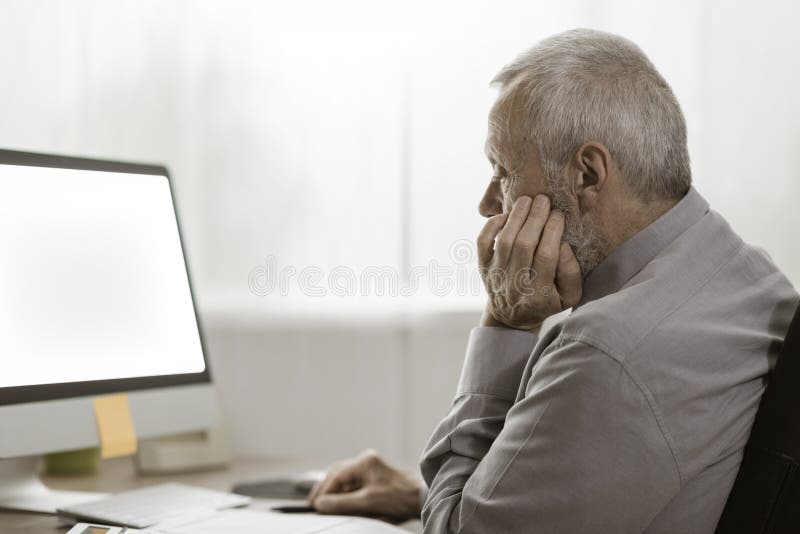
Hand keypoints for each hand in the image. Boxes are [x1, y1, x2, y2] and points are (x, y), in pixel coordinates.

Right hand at [308, 449, 421, 519]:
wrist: (422, 498)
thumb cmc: (399, 497)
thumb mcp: (367, 502)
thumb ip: (341, 503)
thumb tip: (320, 504)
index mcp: (364, 462)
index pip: (336, 475)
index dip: (324, 491)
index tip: (315, 505)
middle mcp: (366, 462)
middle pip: (338, 474)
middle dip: (326, 489)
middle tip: (314, 504)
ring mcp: (371, 469)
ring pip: (345, 480)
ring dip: (335, 492)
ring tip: (325, 505)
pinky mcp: (375, 479)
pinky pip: (354, 485)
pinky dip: (346, 494)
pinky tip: (342, 503)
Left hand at [478, 194, 581, 330]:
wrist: (511, 316)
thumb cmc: (546, 301)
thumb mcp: (568, 296)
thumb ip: (571, 273)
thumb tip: (563, 245)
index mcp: (539, 293)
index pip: (546, 256)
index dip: (553, 231)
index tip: (559, 214)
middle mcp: (515, 285)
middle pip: (524, 245)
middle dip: (535, 218)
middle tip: (544, 200)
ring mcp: (496, 275)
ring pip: (505, 241)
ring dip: (516, 217)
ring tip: (527, 200)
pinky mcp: (483, 267)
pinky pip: (483, 243)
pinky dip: (491, 226)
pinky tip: (505, 215)